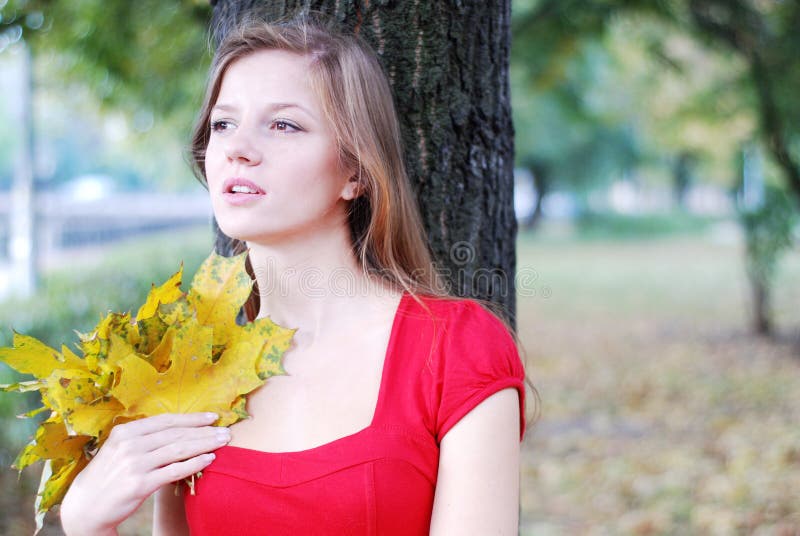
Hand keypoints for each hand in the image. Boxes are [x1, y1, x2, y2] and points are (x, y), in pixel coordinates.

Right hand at [60, 412, 229, 535]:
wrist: (85, 507)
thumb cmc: (108, 476)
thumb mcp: (119, 449)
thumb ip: (143, 437)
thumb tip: (178, 428)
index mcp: (125, 432)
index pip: (166, 420)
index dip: (191, 417)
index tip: (212, 416)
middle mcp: (129, 445)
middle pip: (176, 434)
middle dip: (204, 431)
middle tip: (226, 431)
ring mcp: (134, 464)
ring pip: (178, 449)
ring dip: (204, 444)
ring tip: (222, 442)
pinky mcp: (139, 484)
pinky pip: (173, 471)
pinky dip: (194, 464)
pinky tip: (209, 460)